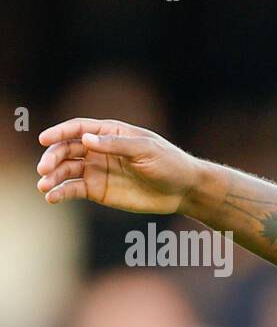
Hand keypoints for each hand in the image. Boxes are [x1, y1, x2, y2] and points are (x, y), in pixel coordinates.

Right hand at [37, 118, 201, 215]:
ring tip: (44, 186)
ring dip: (52, 177)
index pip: (78, 129)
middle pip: (66, 149)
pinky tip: (52, 197)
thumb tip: (86, 139)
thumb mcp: (146, 150)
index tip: (44, 139)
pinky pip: (73, 190)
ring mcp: (96, 170)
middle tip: (43, 169)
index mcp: (110, 133)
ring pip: (66, 170)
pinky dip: (61, 193)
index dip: (59, 132)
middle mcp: (98, 150)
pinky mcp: (97, 190)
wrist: (182, 190)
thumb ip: (117, 145)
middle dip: (52, 158)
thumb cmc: (168, 163)